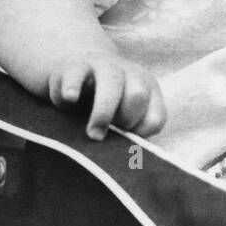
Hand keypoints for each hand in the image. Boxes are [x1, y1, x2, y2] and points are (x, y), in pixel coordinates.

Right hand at [48, 50, 166, 139]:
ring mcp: (103, 66)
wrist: (75, 71)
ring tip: (92, 134)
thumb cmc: (104, 106)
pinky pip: (76, 74)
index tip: (122, 138)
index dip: (139, 135)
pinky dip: (72, 88)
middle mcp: (129, 74)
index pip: (155, 118)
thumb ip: (130, 134)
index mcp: (148, 89)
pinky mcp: (76, 64)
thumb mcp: (122, 117)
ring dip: (102, 113)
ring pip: (111, 83)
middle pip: (138, 96)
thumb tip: (131, 161)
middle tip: (106, 134)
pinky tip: (70, 99)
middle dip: (125, 119)